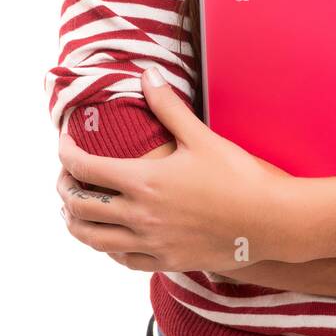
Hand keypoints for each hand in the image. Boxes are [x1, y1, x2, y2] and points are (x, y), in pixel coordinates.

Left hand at [56, 68, 300, 272]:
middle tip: (66, 176)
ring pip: (93, 239)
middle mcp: (140, 216)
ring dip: (76, 222)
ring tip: (74, 209)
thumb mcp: (201, 136)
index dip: (66, 154)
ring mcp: (151, 243)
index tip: (65, 143)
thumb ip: (168, 107)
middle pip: (80, 206)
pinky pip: (122, 259)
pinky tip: (109, 237)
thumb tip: (147, 75)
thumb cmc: (239, 176)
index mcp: (144, 182)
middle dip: (64, 188)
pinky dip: (106, 246)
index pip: (85, 169)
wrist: (271, 220)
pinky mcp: (166, 260)